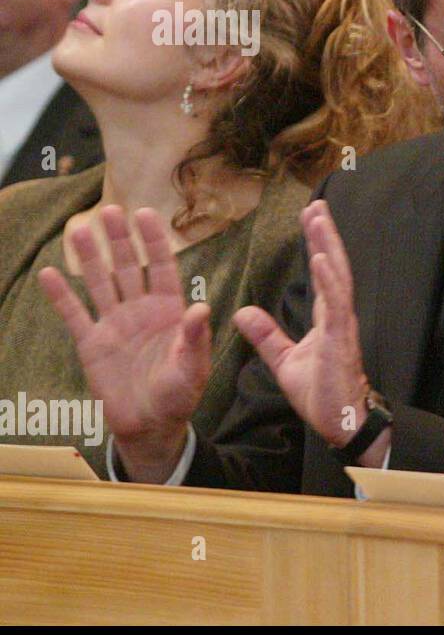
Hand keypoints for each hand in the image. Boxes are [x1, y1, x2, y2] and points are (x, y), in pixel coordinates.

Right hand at [38, 206, 209, 479]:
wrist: (151, 425)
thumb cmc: (179, 395)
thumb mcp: (192, 367)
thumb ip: (195, 337)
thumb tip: (203, 307)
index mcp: (169, 311)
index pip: (161, 267)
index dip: (154, 241)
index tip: (145, 213)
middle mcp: (140, 311)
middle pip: (127, 267)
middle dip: (119, 240)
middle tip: (108, 210)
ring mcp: (114, 324)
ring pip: (100, 283)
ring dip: (89, 257)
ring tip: (77, 229)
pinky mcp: (91, 343)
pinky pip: (74, 314)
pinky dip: (62, 295)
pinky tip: (49, 273)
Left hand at [233, 200, 368, 447]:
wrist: (339, 420)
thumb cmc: (320, 393)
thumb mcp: (284, 360)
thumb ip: (266, 334)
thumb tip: (243, 312)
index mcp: (327, 318)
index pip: (322, 272)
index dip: (316, 244)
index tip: (310, 217)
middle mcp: (338, 314)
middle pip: (333, 265)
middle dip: (325, 234)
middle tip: (317, 205)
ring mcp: (341, 324)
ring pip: (338, 276)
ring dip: (329, 246)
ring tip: (319, 219)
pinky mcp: (340, 338)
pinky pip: (336, 303)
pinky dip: (330, 279)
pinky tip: (322, 258)